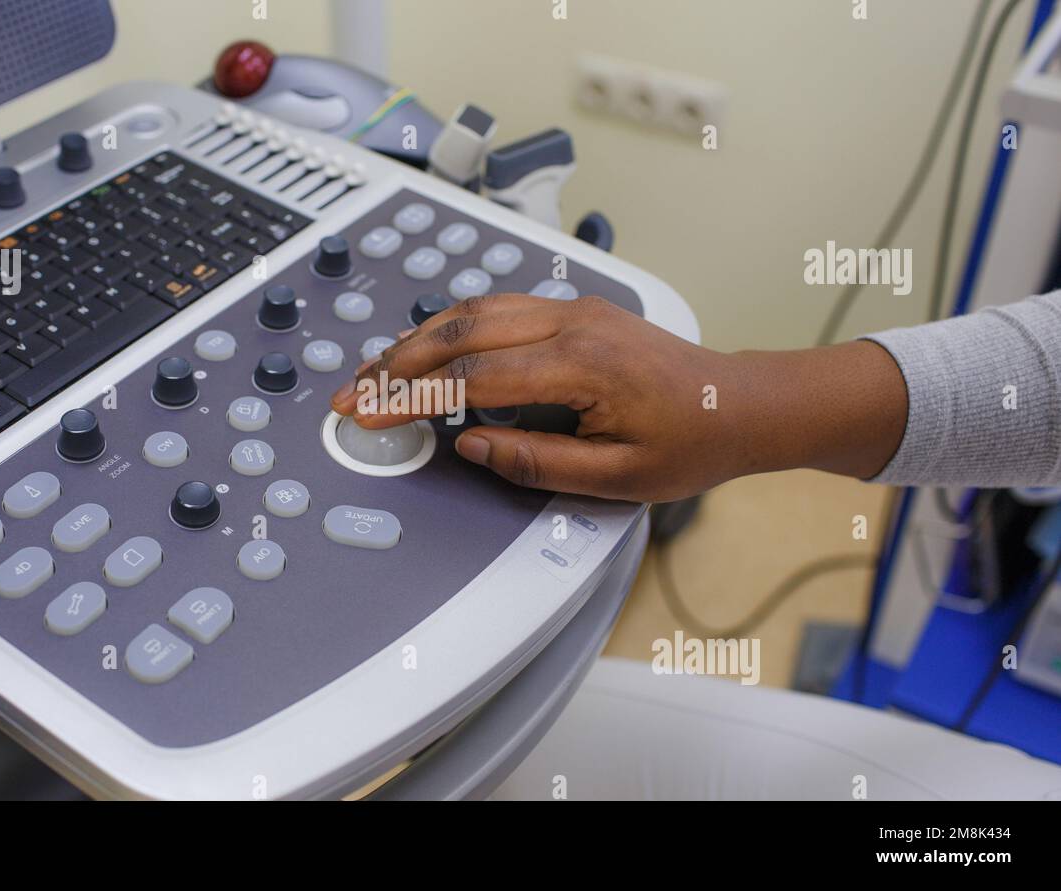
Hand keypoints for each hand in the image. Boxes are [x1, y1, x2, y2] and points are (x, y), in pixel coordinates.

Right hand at [329, 294, 906, 501]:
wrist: (743, 402)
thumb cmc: (692, 440)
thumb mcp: (618, 477)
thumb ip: (538, 462)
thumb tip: (472, 447)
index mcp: (581, 366)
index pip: (471, 378)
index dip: (411, 398)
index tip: (372, 415)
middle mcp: (572, 324)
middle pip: (459, 332)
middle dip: (396, 363)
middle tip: (355, 392)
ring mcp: (573, 309)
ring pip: (473, 309)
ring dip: (417, 338)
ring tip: (377, 370)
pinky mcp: (575, 309)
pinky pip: (497, 305)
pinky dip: (451, 324)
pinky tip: (427, 342)